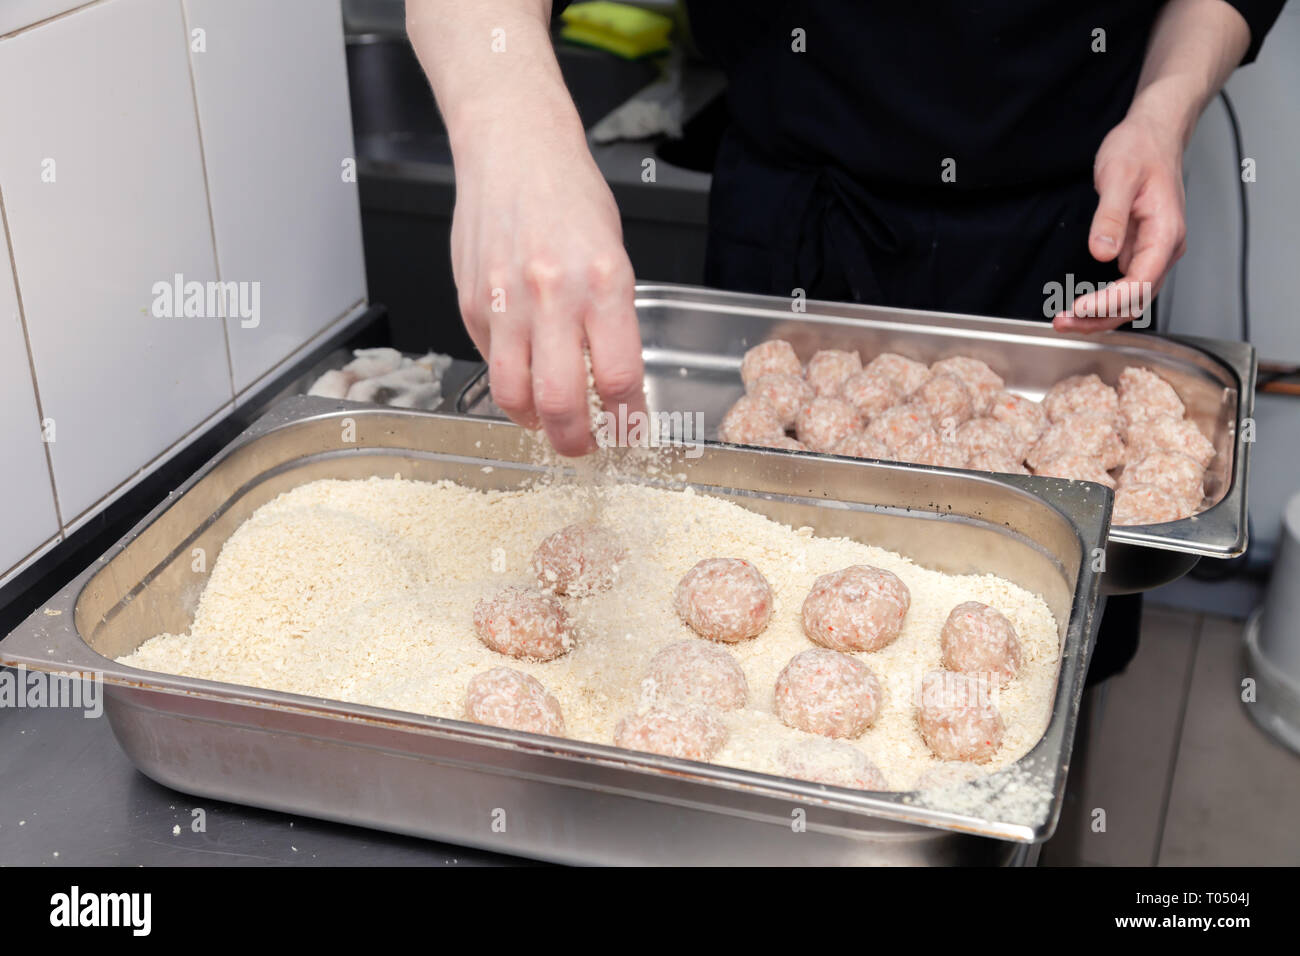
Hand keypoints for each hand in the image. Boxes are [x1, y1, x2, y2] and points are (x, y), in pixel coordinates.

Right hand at [450, 110, 645, 455]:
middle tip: (585, 446)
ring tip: (550, 424)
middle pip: (562, 402)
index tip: (629, 431)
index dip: (627, 419)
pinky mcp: (470, 302)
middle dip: (576, 441)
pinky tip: (524, 372)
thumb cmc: (570, 197)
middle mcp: (552, 295)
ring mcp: (505, 301)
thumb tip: (608, 384)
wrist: (514, 149)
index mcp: (603, 282)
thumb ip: (609, 321)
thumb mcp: (613, 257)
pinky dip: (510, 381)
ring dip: (535, 424)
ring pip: (514, 396)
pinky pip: (491, 363)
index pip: (619, 378)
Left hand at [1054, 112, 1186, 331]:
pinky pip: (1125, 286)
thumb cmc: (1141, 149)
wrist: (1153, 134)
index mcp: (1165, 233)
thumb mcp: (1120, 176)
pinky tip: (1080, 306)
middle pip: (1136, 301)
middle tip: (1062, 322)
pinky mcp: (1140, 250)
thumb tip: (1102, 251)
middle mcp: (1164, 248)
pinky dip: (1103, 302)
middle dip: (1099, 318)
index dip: (1109, 302)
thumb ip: (1111, 217)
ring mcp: (1153, 251)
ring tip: (1065, 320)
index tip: (1078, 308)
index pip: (1140, 283)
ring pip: (1131, 299)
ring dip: (1100, 315)